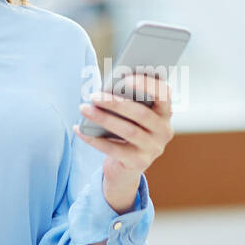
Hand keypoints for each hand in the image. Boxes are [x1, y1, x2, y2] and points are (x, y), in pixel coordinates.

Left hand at [74, 73, 173, 212]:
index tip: (126, 78)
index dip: (148, 85)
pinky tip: (79, 130)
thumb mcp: (131, 116)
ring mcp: (153, 149)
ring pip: (128, 131)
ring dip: (103, 118)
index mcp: (164, 113)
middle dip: (115, 103)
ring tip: (84, 109)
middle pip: (141, 114)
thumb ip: (128, 101)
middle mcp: (163, 131)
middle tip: (94, 96)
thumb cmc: (127, 130)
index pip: (164, 95)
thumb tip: (107, 89)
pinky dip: (94, 139)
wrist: (126, 166)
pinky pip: (113, 149)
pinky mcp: (138, 163)